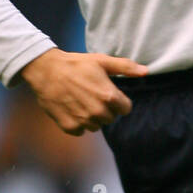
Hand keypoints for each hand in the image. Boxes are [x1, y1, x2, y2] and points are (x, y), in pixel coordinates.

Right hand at [19, 48, 148, 133]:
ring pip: (96, 126)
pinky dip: (77, 122)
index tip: (108, 93)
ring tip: (80, 101)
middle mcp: (98, 112)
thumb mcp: (102, 61)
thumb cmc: (76, 64)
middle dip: (104, 109)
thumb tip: (146, 72)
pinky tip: (71, 108)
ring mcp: (83, 121)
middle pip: (111, 118)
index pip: (125, 109)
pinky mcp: (70, 127)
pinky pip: (81, 131)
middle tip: (91, 95)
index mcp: (109, 97)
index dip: (118, 101)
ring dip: (91, 117)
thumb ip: (126, 67)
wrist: (46, 71)